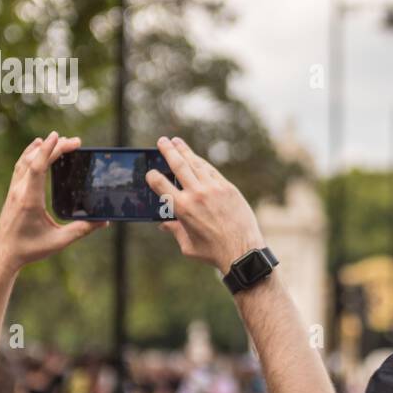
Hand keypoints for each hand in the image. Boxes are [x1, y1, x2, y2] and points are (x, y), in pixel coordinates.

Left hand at [0, 132, 104, 270]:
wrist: (2, 253)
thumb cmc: (29, 248)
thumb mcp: (58, 241)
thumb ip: (82, 230)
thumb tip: (104, 221)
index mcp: (30, 200)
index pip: (37, 168)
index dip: (47, 150)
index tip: (58, 136)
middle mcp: (20, 191)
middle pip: (34, 160)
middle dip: (54, 147)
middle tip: (76, 142)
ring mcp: (14, 190)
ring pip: (25, 160)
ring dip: (41, 148)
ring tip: (58, 139)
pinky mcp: (13, 192)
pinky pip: (21, 166)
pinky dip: (30, 154)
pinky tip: (37, 148)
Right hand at [145, 136, 264, 272]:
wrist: (243, 250)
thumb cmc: (213, 252)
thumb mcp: (187, 245)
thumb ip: (175, 231)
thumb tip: (164, 224)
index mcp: (182, 208)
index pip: (161, 184)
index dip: (152, 176)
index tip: (150, 172)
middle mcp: (197, 194)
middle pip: (178, 165)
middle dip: (168, 151)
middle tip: (162, 141)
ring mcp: (214, 188)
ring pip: (196, 164)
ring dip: (185, 151)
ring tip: (176, 142)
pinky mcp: (228, 188)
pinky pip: (212, 171)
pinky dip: (202, 163)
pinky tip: (196, 158)